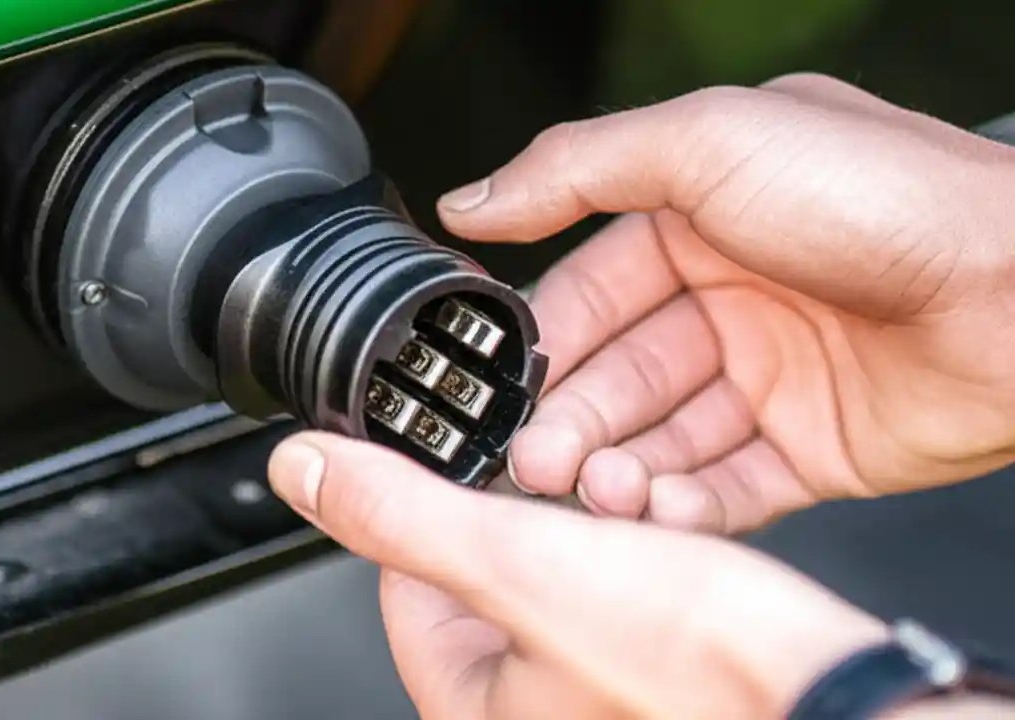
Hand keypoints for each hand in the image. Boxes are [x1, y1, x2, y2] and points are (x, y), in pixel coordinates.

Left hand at [267, 431, 887, 718]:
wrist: (831, 697)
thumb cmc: (698, 665)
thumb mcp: (520, 562)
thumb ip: (402, 513)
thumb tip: (306, 472)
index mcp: (470, 706)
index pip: (403, 584)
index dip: (433, 506)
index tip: (461, 463)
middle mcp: (528, 715)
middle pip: (486, 577)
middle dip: (524, 515)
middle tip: (558, 479)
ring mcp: (593, 701)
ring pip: (559, 579)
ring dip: (585, 526)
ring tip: (619, 501)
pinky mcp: (655, 680)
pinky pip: (621, 596)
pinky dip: (636, 555)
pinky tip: (665, 536)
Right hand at [436, 74, 1014, 532]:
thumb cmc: (884, 198)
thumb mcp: (708, 143)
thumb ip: (577, 168)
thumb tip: (474, 199)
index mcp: (699, 219)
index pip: (591, 290)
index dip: (543, 341)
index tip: (501, 384)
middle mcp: (732, 299)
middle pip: (619, 374)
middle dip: (573, 420)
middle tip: (536, 458)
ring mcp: (772, 377)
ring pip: (662, 438)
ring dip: (617, 468)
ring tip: (594, 489)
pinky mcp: (813, 448)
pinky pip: (725, 485)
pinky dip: (681, 504)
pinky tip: (654, 508)